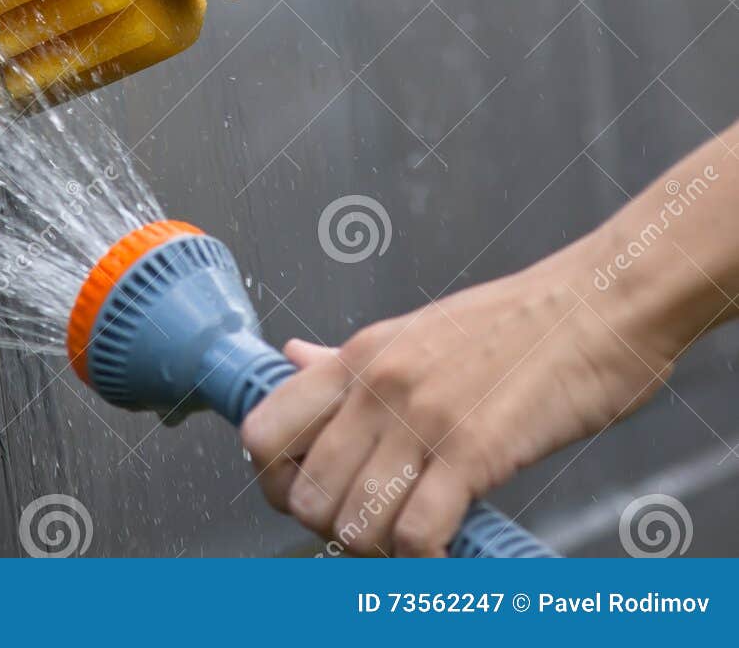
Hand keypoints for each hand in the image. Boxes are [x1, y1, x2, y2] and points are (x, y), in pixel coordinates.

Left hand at [241, 234, 676, 555]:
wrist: (598, 304)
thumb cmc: (518, 320)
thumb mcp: (416, 328)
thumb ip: (349, 359)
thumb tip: (293, 359)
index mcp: (360, 354)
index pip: (265, 429)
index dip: (274, 478)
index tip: (306, 493)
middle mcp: (379, 385)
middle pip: (304, 493)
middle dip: (331, 527)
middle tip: (371, 525)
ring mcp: (423, 418)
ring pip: (353, 523)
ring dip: (379, 548)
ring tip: (411, 535)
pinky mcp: (474, 451)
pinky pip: (416, 535)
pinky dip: (426, 558)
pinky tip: (449, 543)